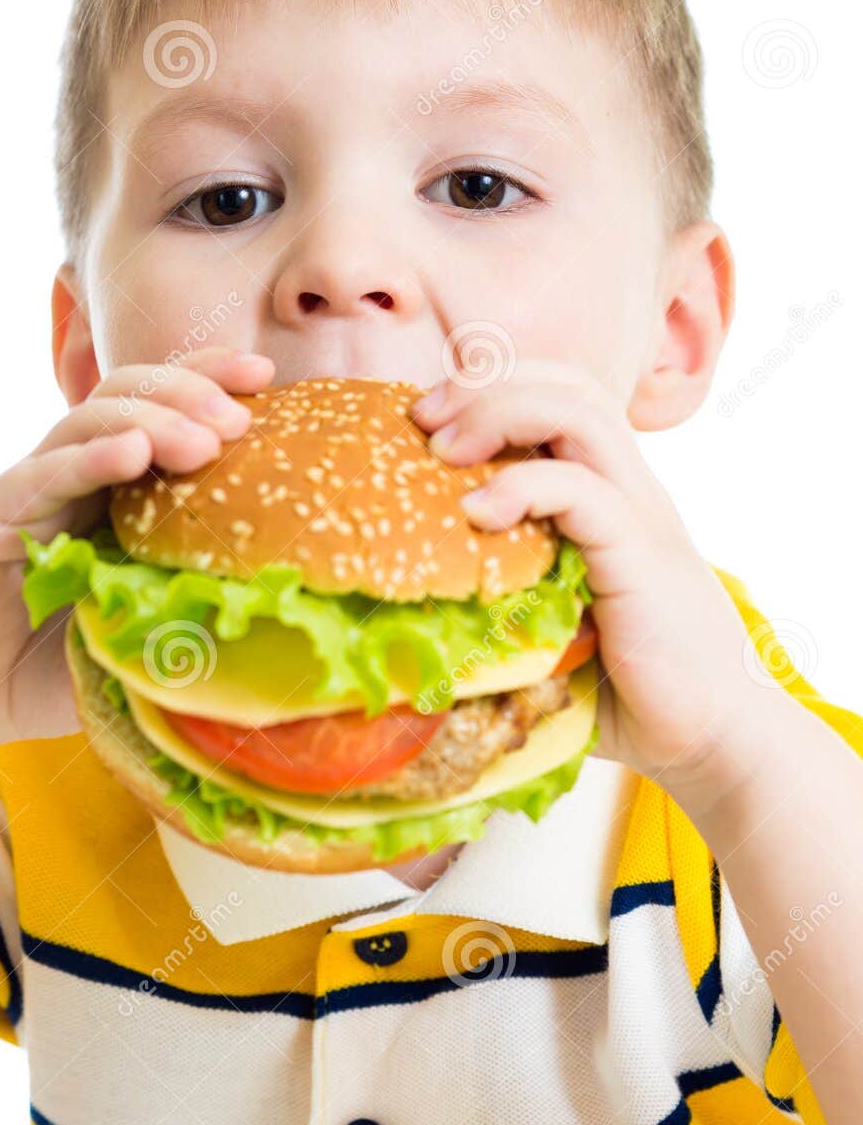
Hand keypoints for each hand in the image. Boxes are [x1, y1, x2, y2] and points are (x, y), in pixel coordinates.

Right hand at [0, 348, 274, 756]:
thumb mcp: (138, 642)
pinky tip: (131, 452)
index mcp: (111, 493)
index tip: (267, 380)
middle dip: (191, 391)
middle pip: (129, 394)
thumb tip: (282, 622)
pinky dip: (88, 458)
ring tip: (205, 440)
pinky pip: (40, 475)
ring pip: (88, 419)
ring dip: (153, 418)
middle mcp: (69, 477)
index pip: (162, 410)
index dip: (210, 382)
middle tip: (242, 418)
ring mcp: (26, 491)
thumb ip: (192, 619)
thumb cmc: (46, 673)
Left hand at [412, 362, 761, 806]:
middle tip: (423, 420)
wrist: (717, 740)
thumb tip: (406, 622)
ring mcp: (642, 517)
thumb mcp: (553, 630)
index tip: (425, 422)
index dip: (491, 388)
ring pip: (580, 412)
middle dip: (484, 385)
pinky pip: (585, 489)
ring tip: (443, 451)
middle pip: (567, 383)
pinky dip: (524, 485)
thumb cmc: (629, 694)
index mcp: (611, 496)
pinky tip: (477, 513)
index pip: (560, 395)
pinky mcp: (643, 557)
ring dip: (499, 413)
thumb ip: (503, 603)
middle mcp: (631, 491)